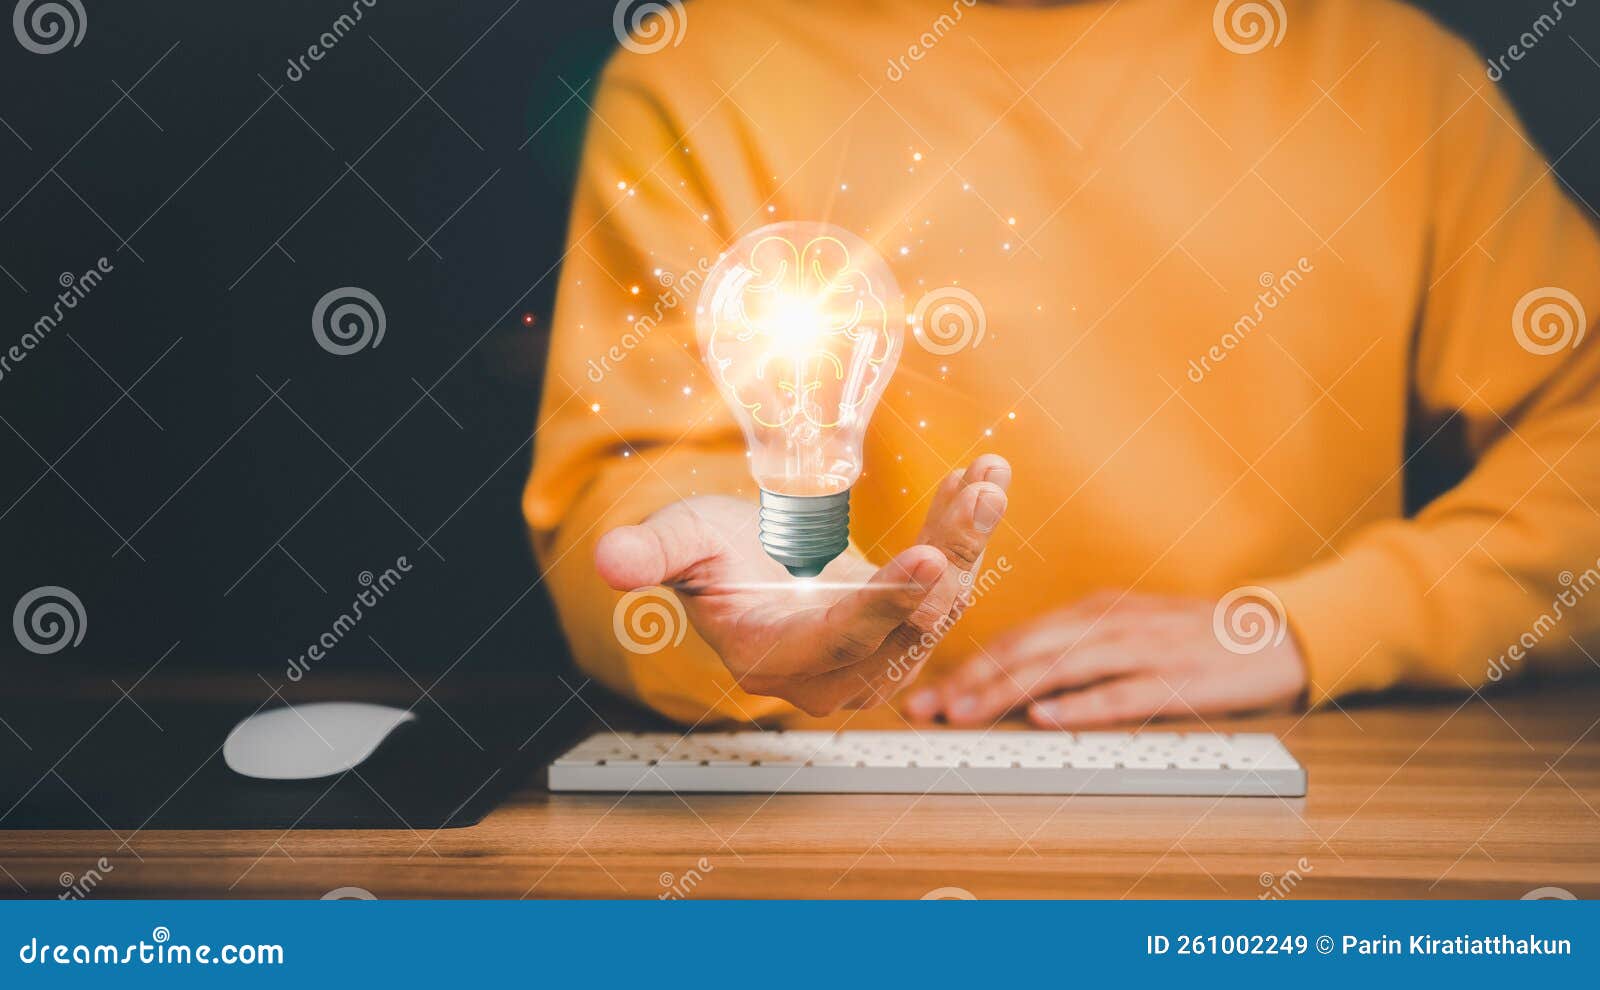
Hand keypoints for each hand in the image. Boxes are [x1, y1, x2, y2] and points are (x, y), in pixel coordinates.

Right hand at [594, 456, 1010, 715]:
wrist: (749, 564)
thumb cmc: (713, 553)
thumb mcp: (681, 541)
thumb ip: (651, 554)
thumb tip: (606, 560)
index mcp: (777, 659)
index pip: (843, 640)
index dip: (889, 603)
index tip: (933, 558)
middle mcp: (836, 672)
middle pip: (909, 628)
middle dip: (951, 560)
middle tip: (980, 498)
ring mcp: (880, 652)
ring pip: (942, 605)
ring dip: (970, 539)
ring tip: (987, 477)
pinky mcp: (910, 623)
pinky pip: (951, 582)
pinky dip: (966, 530)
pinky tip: (976, 479)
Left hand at [904, 591, 1306, 726]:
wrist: (1270, 633)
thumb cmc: (1191, 638)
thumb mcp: (1126, 631)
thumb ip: (1076, 650)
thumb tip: (1017, 682)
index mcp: (1092, 611)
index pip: (1016, 638)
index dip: (967, 665)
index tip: (927, 693)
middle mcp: (1107, 622)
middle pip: (1026, 648)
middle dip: (970, 679)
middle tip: (929, 708)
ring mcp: (1140, 648)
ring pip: (1060, 667)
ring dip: (1007, 691)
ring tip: (967, 713)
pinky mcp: (1173, 677)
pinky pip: (1119, 693)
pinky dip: (1080, 705)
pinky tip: (1046, 718)